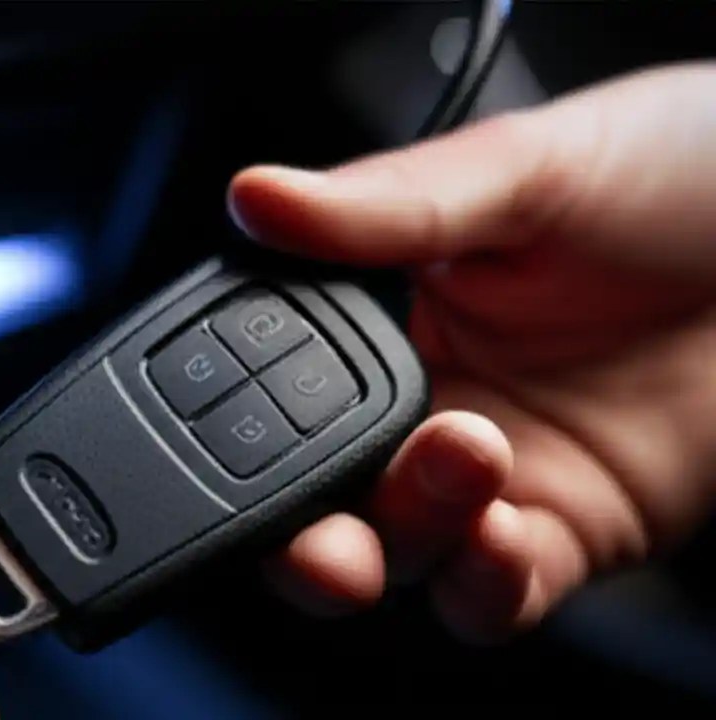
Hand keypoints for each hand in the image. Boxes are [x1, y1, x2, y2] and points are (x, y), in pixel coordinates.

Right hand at [228, 61, 715, 642]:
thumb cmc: (680, 173)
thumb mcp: (519, 171)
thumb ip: (385, 205)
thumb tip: (259, 198)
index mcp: (390, 317)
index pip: (283, 392)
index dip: (247, 427)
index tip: (242, 432)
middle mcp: (428, 404)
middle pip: (326, 501)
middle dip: (301, 537)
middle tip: (316, 532)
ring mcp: (497, 476)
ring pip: (403, 553)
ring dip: (405, 536)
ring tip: (461, 459)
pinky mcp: (574, 530)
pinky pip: (500, 589)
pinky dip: (484, 580)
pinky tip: (500, 531)